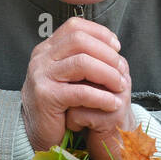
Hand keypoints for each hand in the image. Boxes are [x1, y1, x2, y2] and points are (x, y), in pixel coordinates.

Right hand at [20, 17, 129, 152]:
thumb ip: (82, 58)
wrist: (37, 133)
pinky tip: (113, 103)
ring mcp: (41, 76)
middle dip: (107, 53)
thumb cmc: (60, 103)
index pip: (74, 26)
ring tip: (121, 86)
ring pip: (82, 63)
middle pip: (79, 41)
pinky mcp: (46, 97)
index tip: (116, 47)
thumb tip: (113, 45)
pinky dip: (102, 97)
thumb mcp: (69, 75)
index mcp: (47, 49)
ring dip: (108, 74)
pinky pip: (81, 92)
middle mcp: (40, 58)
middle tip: (122, 69)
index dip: (99, 33)